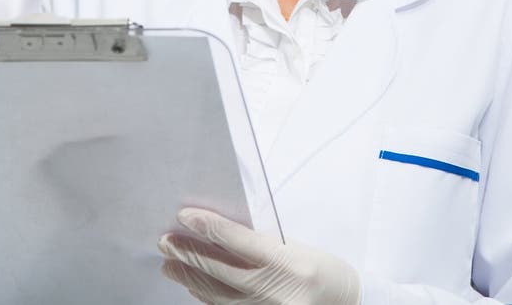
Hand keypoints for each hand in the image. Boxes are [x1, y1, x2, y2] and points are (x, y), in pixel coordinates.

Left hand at [158, 207, 361, 304]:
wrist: (346, 304)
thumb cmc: (324, 269)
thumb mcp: (298, 246)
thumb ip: (263, 241)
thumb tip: (221, 230)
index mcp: (285, 261)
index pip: (236, 240)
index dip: (207, 226)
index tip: (185, 215)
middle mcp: (271, 290)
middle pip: (219, 269)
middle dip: (188, 253)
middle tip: (165, 240)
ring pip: (216, 294)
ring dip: (189, 276)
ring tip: (169, 262)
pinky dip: (205, 296)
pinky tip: (192, 286)